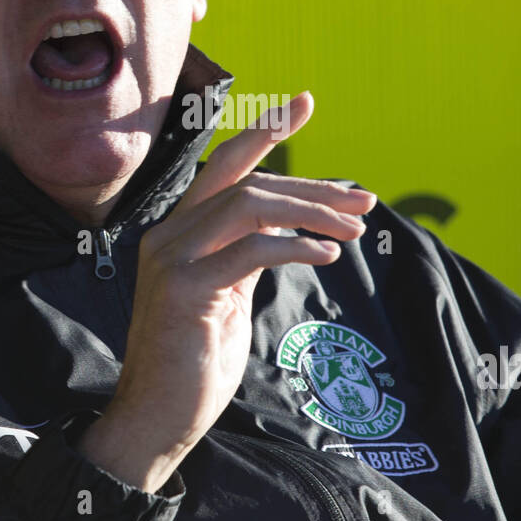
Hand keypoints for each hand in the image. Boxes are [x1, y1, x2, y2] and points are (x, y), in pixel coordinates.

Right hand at [77, 92, 376, 491]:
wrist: (157, 417)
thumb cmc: (196, 361)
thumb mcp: (227, 296)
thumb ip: (245, 255)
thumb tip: (289, 229)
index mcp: (180, 230)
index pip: (227, 166)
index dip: (266, 132)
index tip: (304, 102)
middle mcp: (169, 233)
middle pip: (247, 182)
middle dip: (312, 187)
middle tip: (364, 203)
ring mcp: (171, 258)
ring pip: (249, 206)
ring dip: (311, 212)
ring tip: (355, 231)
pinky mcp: (183, 289)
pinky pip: (249, 250)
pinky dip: (294, 246)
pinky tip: (327, 254)